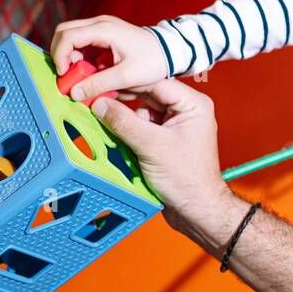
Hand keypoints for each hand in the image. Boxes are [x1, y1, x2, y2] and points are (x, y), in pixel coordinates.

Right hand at [50, 15, 167, 101]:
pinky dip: (81, 59)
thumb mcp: (126, 76)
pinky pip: (83, 45)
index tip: (63, 74)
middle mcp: (100, 24)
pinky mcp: (104, 37)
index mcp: (104, 29)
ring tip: (82, 77)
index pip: (68, 35)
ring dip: (71, 58)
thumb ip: (99, 84)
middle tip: (67, 75)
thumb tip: (74, 93)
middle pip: (65, 32)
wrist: (170, 52)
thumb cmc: (153, 61)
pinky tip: (90, 73)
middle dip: (61, 54)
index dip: (60, 55)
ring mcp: (102, 29)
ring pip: (72, 38)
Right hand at [92, 80, 245, 247]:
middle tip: (96, 99)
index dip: (127, 81)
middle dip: (123, 100)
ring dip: (124, 118)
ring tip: (103, 119)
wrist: (196, 210)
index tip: (101, 81)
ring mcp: (175, 125)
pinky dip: (127, 131)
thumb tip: (100, 104)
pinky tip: (114, 135)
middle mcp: (186, 110)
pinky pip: (142, 127)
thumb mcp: (152, 146)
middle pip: (147, 95)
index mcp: (193, 104)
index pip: (155, 82)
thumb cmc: (188, 180)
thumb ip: (124, 122)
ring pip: (142, 111)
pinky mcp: (165, 140)